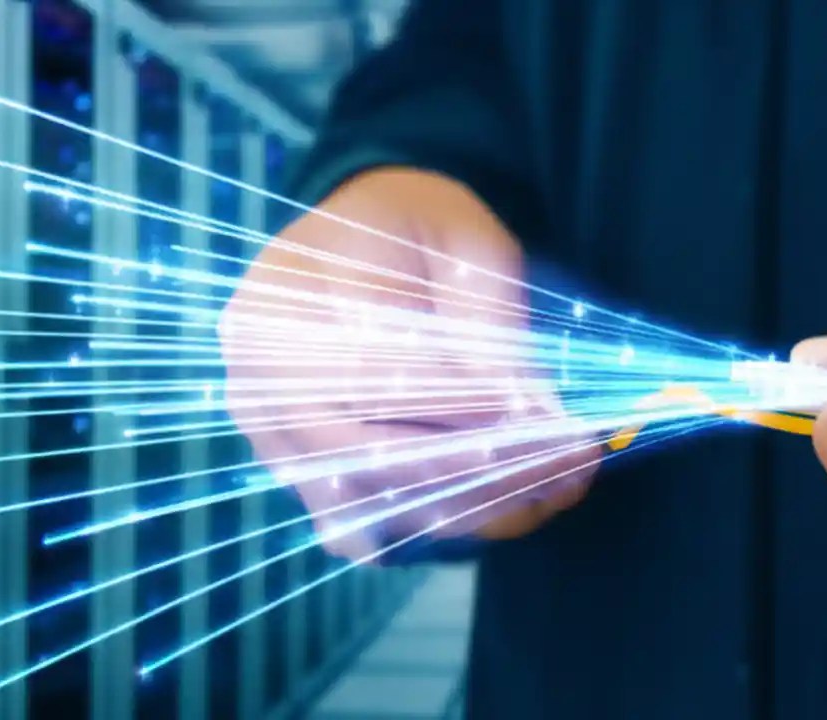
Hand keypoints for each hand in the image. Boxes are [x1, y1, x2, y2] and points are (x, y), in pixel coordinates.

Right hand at [219, 168, 598, 558]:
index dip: (463, 405)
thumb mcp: (462, 244)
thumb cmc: (416, 229)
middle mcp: (256, 382)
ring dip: (469, 510)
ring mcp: (271, 438)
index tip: (547, 419)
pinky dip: (432, 530)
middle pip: (367, 454)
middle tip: (570, 465)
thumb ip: (488, 322)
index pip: (372, 373)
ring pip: (371, 506)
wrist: (364, 240)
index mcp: (281, 301)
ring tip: (554, 488)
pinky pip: (361, 531)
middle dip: (480, 471)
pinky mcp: (300, 478)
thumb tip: (530, 414)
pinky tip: (502, 506)